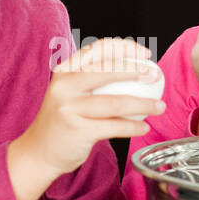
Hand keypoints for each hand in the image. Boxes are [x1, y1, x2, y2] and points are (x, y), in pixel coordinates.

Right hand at [8, 38, 162, 199]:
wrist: (39, 152)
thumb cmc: (62, 121)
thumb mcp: (70, 93)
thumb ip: (91, 80)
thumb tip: (134, 69)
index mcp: (64, 72)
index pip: (97, 50)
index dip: (123, 47)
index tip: (144, 53)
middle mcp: (64, 86)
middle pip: (107, 72)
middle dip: (137, 71)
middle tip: (155, 76)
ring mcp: (70, 108)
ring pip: (114, 102)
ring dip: (143, 104)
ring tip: (159, 106)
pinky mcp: (78, 130)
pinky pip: (114, 126)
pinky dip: (132, 126)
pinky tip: (143, 126)